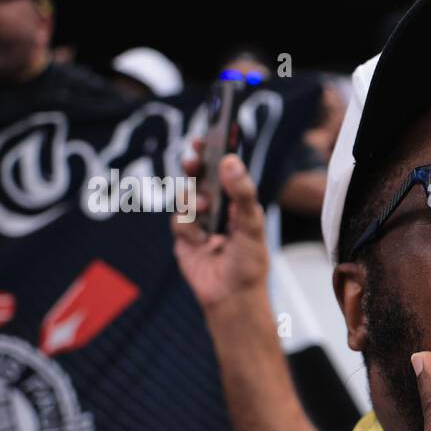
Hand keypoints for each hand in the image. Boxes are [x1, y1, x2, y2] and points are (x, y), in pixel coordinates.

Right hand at [172, 140, 269, 310]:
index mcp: (238, 201)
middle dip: (196, 164)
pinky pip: (178, 220)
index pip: (225, 169)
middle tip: (195, 157)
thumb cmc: (249, 262)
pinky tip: (202, 240)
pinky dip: (188, 227)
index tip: (209, 134)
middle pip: (200, 176)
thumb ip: (242, 193)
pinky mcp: (185, 237)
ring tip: (206, 209)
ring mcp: (200, 221)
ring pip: (187, 196)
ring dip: (194, 199)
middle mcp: (218, 207)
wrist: (232, 296)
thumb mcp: (251, 225)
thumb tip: (230, 161)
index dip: (216, 150)